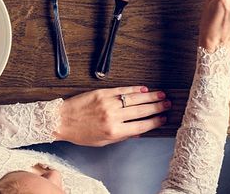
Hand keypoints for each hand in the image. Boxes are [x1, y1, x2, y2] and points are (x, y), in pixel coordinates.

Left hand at [55, 86, 170, 145]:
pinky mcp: (103, 92)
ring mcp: (108, 103)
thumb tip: (138, 132)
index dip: (154, 122)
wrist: (63, 120)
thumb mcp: (102, 141)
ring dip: (150, 96)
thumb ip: (121, 136)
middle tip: (167, 104)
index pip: (140, 126)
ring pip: (134, 98)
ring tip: (161, 95)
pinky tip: (144, 88)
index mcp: (113, 131)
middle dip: (156, 107)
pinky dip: (135, 89)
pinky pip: (122, 90)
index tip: (163, 119)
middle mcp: (113, 116)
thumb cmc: (81, 133)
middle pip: (141, 111)